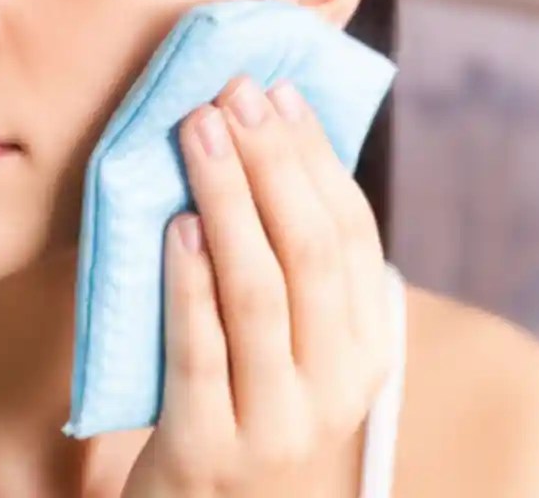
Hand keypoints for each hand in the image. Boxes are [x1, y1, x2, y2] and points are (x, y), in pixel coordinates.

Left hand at [123, 76, 391, 497]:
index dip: (315, 158)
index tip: (276, 93)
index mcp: (364, 349)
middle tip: (232, 94)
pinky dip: (190, 283)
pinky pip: (201, 350)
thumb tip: (258, 142)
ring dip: (228, 201)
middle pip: (311, 253)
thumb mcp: (279, 339)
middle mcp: (337, 387)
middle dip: (272, 163)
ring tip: (197, 133)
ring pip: (260, 293)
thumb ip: (282, 264)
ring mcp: (278, 422)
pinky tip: (174, 227)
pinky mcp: (211, 446)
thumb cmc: (231, 399)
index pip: (351, 236)